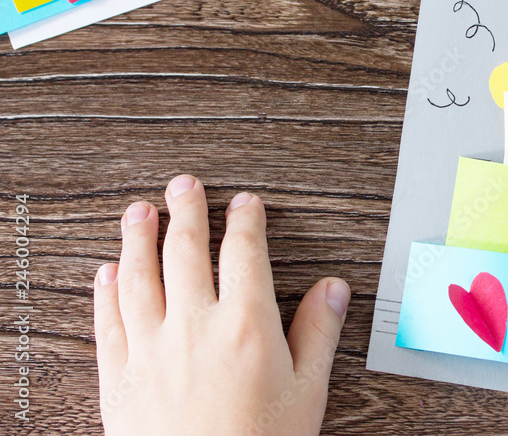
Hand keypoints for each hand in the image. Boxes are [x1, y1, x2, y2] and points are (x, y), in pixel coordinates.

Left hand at [93, 175, 350, 435]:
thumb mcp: (307, 391)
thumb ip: (319, 333)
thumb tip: (333, 289)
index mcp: (246, 324)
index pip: (244, 253)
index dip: (245, 220)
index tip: (245, 203)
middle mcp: (195, 324)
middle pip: (186, 251)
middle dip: (186, 210)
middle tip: (185, 184)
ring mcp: (151, 347)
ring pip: (139, 276)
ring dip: (138, 236)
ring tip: (138, 210)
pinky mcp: (120, 375)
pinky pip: (108, 321)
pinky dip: (105, 291)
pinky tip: (106, 272)